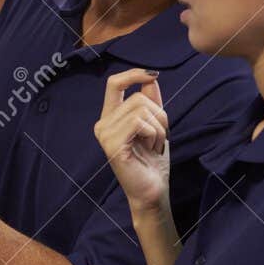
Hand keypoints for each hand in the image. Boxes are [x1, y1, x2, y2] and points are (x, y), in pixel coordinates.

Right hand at [94, 68, 169, 210]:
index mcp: (110, 118)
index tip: (154, 75)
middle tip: (160, 137)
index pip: (114, 83)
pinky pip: (140, 123)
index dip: (133, 74)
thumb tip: (151, 78)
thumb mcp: (156, 125)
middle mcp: (103, 124)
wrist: (152, 190)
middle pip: (137, 97)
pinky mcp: (112, 144)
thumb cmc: (153, 160)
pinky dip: (154, 135)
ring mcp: (105, 134)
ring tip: (155, 145)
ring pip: (141, 109)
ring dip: (159, 127)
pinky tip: (151, 149)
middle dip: (159, 114)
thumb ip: (151, 101)